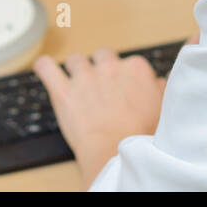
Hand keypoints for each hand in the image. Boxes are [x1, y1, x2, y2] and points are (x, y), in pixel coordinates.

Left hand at [33, 47, 167, 187]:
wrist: (114, 150)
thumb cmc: (140, 135)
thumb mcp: (162, 108)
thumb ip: (161, 88)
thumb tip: (160, 80)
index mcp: (136, 68)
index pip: (131, 63)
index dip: (127, 78)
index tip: (127, 92)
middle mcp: (109, 67)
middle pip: (103, 55)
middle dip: (102, 68)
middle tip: (104, 89)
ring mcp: (84, 77)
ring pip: (77, 60)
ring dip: (77, 70)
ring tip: (80, 85)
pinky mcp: (62, 90)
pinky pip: (46, 68)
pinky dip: (44, 67)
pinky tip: (45, 68)